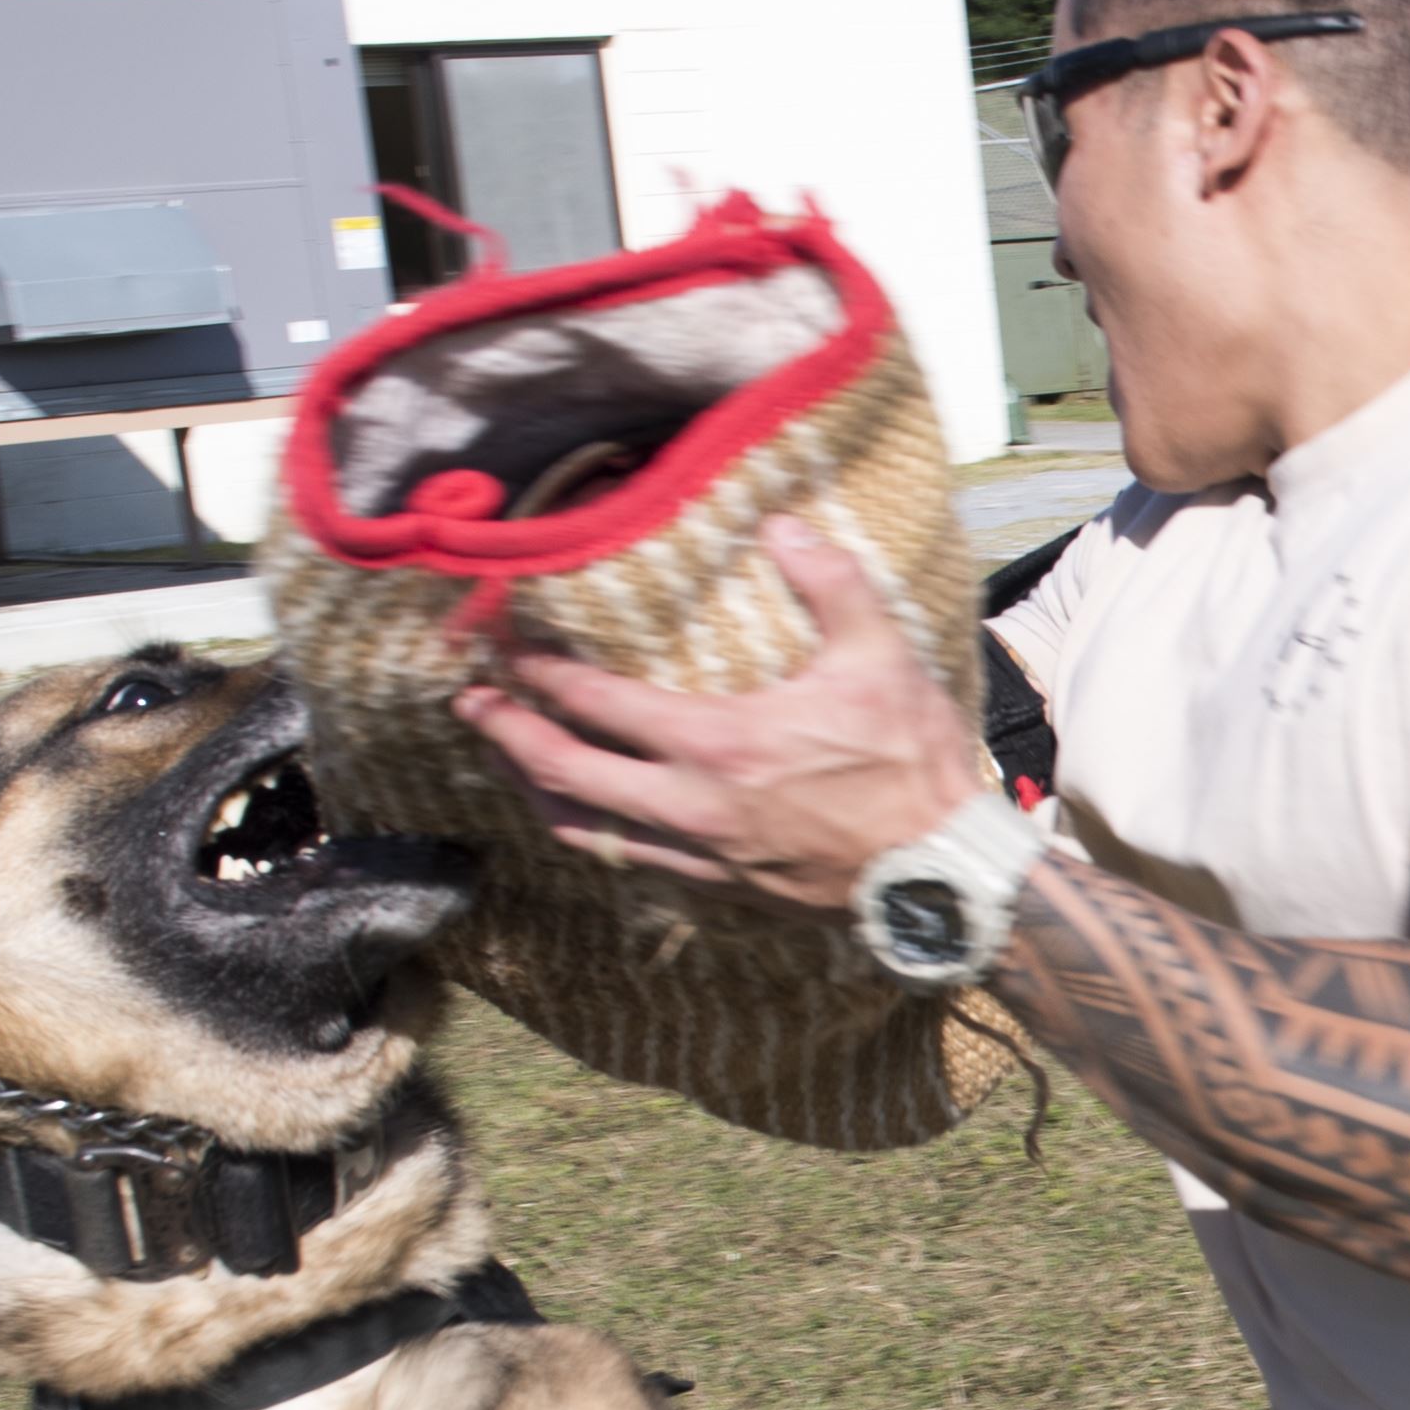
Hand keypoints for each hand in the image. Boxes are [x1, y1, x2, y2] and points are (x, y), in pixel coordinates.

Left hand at [452, 514, 985, 913]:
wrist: (939, 876)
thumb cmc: (911, 767)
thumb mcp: (880, 658)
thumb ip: (829, 583)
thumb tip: (783, 523)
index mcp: (719, 745)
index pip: (596, 704)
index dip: (537, 671)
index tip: (502, 641)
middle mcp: (690, 806)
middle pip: (563, 773)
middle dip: (505, 734)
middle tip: (469, 701)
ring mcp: (699, 854)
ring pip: (583, 829)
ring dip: (533, 789)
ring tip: (503, 757)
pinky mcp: (716, 886)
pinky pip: (628, 859)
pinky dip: (588, 830)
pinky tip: (579, 811)